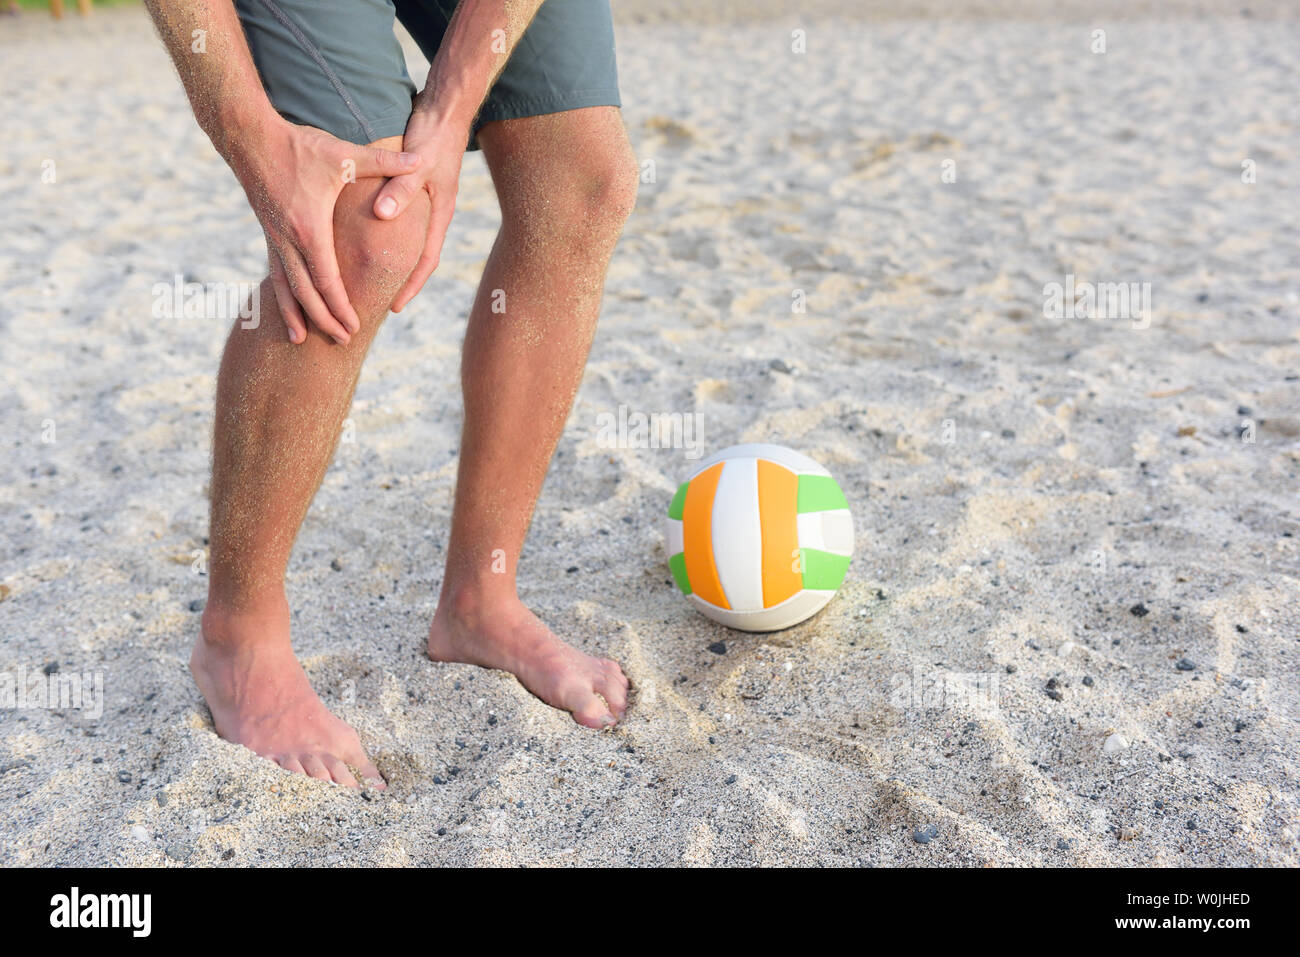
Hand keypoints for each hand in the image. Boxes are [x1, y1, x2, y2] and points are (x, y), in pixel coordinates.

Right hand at [235, 122, 421, 343]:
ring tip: (301, 340)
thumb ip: (386, 162)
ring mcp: (273, 238)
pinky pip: (274, 273)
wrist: (249, 136)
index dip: (342, 306)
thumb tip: (423, 160)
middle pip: (307, 293)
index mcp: (310, 229)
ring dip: (295, 314)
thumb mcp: (345, 154)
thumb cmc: (299, 145)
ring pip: (284, 287)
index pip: (328, 280)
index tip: (356, 327)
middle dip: (324, 320)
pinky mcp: (267, 233)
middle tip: (343, 342)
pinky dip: (279, 295)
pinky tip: (284, 309)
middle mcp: (288, 240)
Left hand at [370, 107, 465, 312]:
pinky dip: (388, 236)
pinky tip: (370, 238)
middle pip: (419, 256)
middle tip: (379, 302)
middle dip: (402, 281)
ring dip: (394, 260)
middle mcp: (434, 213)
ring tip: (371, 276)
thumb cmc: (433, 136)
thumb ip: (401, 188)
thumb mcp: (419, 162)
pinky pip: (401, 222)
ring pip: (410, 241)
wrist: (446, 110)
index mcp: (439, 214)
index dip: (411, 285)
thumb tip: (383, 215)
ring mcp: (426, 203)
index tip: (394, 306)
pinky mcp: (414, 191)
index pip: (426, 260)